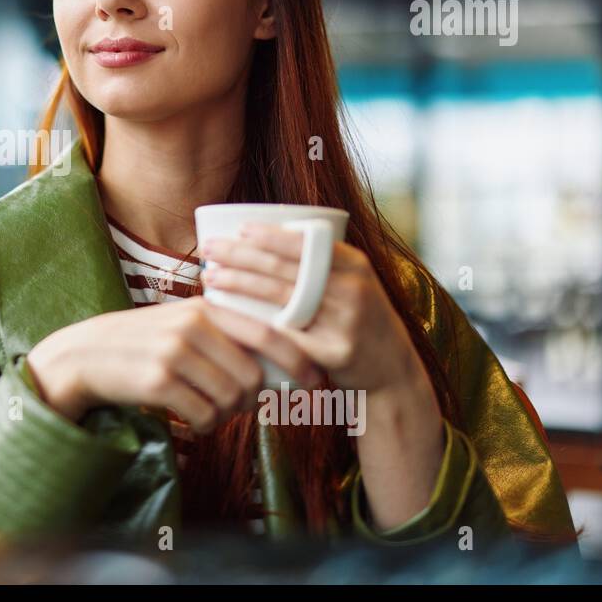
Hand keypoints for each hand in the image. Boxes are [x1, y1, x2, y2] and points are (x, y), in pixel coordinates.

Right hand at [24, 294, 325, 430]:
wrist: (84, 356)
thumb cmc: (142, 343)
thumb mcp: (181, 322)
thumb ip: (223, 332)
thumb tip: (276, 364)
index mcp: (204, 307)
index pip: (268, 333)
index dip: (298, 360)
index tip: (314, 381)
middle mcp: (192, 326)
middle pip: (253, 377)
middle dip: (252, 401)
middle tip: (238, 405)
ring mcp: (174, 353)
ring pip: (231, 399)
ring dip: (225, 415)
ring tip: (206, 408)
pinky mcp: (157, 382)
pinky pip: (204, 416)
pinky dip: (204, 424)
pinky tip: (189, 417)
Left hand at [198, 223, 427, 398]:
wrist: (393, 371)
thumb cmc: (356, 321)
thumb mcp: (351, 284)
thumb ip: (318, 263)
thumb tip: (261, 238)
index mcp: (355, 264)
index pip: (306, 241)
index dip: (269, 234)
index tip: (237, 229)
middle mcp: (352, 288)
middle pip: (286, 267)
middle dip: (240, 255)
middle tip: (208, 249)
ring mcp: (345, 321)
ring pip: (282, 296)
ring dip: (240, 284)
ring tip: (211, 278)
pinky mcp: (335, 352)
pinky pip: (287, 335)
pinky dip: (254, 324)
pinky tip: (229, 317)